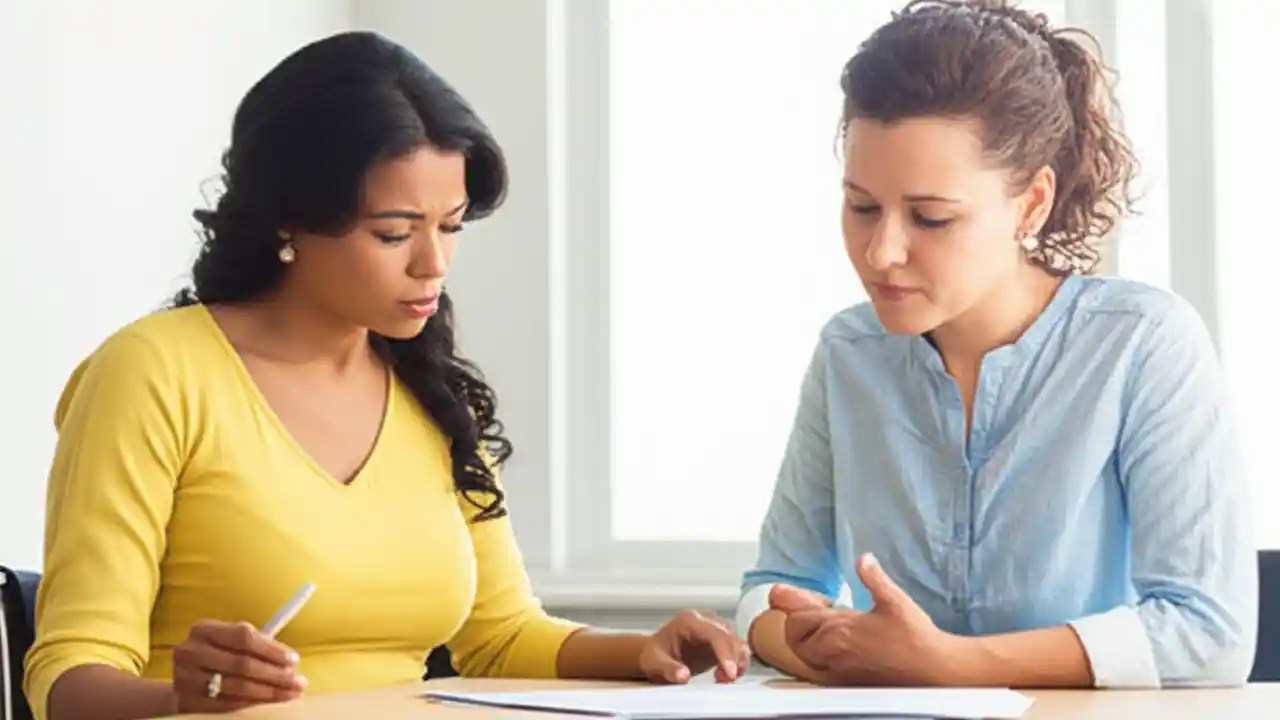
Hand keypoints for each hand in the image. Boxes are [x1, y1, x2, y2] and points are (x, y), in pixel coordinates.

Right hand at [171, 620, 306, 712]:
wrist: (187, 678)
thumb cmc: (220, 655)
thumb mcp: (232, 642)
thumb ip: (258, 644)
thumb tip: (290, 661)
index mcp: (204, 629)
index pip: (244, 637)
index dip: (272, 649)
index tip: (294, 660)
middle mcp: (190, 652)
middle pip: (241, 664)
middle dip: (275, 675)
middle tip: (299, 682)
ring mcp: (184, 679)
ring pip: (236, 687)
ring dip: (269, 692)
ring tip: (290, 693)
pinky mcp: (186, 702)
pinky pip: (226, 706)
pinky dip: (251, 705)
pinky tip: (268, 703)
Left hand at [639, 610, 750, 683]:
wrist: (655, 655)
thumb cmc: (653, 655)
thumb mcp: (654, 662)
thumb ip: (668, 668)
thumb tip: (683, 676)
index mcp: (688, 621)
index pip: (714, 633)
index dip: (725, 652)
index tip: (729, 672)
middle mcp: (704, 621)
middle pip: (729, 637)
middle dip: (733, 660)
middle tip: (725, 680)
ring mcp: (714, 630)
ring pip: (737, 643)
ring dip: (737, 663)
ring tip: (721, 680)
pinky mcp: (721, 642)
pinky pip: (737, 651)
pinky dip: (738, 664)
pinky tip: (725, 677)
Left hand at [773, 553, 956, 685]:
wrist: (933, 670)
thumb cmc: (916, 639)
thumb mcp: (893, 599)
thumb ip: (873, 577)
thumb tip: (864, 560)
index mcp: (840, 631)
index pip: (797, 617)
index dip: (791, 603)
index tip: (781, 593)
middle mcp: (834, 652)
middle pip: (794, 636)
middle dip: (796, 620)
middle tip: (811, 607)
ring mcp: (839, 668)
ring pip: (804, 653)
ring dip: (805, 637)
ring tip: (820, 623)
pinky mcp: (848, 679)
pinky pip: (819, 666)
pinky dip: (817, 652)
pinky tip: (833, 642)